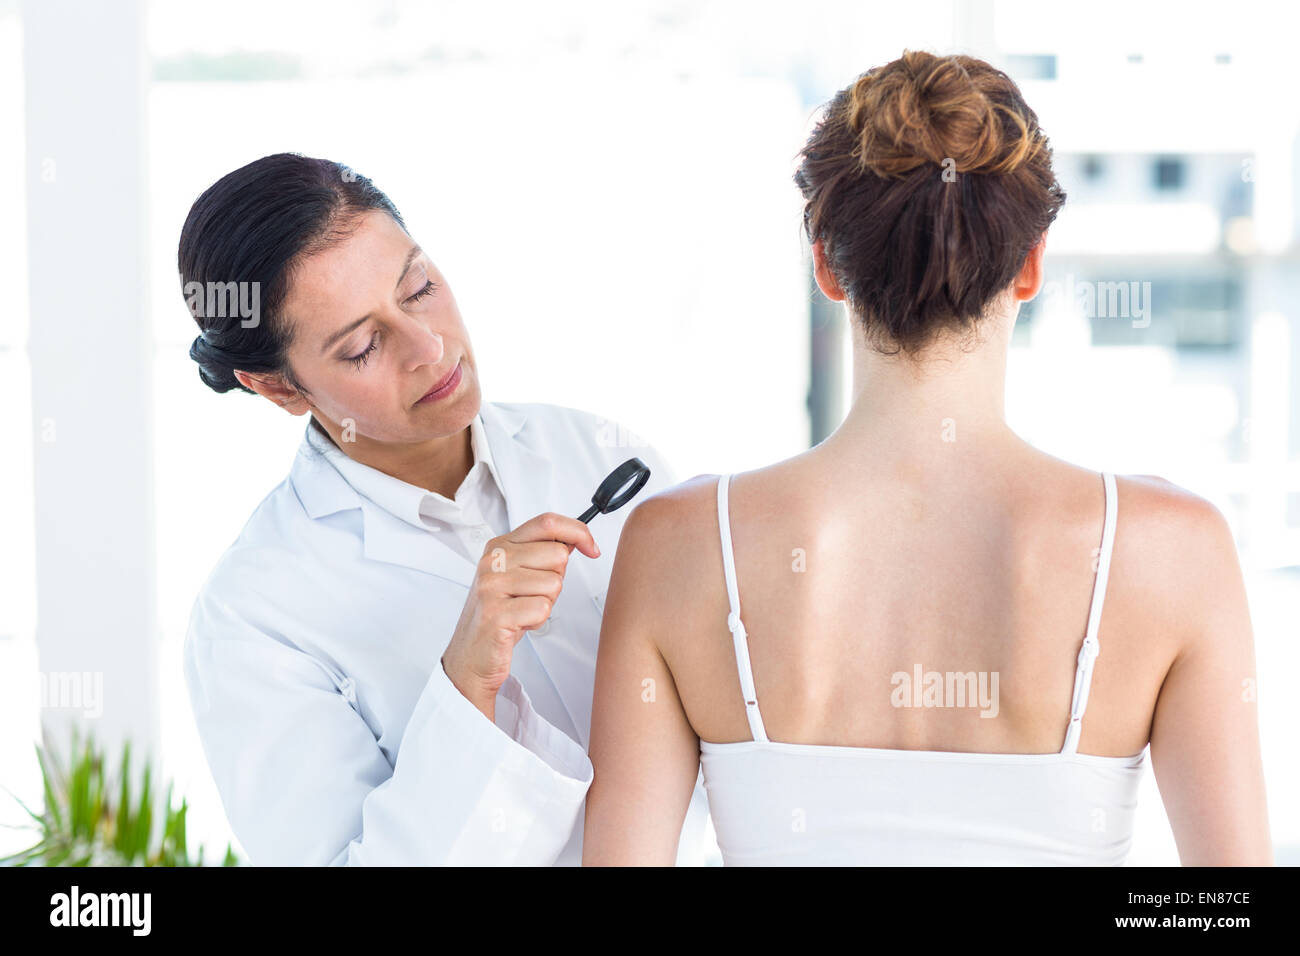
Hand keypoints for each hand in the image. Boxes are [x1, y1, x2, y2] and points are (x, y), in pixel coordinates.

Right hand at [441, 512, 599, 721]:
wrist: (470, 654)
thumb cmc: (499, 614)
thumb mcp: (517, 575)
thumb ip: (541, 554)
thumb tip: (575, 538)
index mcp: (499, 545)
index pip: (547, 522)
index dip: (578, 532)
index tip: (591, 548)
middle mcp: (493, 561)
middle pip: (557, 554)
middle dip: (556, 579)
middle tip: (533, 595)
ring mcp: (492, 586)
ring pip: (554, 583)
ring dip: (546, 602)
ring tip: (523, 610)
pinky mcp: (496, 614)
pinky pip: (543, 608)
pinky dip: (538, 620)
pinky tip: (520, 624)